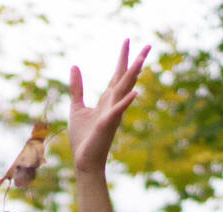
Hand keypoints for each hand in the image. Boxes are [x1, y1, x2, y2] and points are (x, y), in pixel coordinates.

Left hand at [68, 39, 149, 174]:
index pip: (117, 75)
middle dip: (136, 62)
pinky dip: (125, 102)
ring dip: (133, 75)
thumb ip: (77, 88)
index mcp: (107, 100)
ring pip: (124, 90)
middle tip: (148, 44)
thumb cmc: (83, 137)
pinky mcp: (107, 125)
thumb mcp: (77, 107)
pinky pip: (117, 111)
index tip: (127, 41)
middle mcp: (113, 104)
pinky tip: (135, 93)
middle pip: (126, 79)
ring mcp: (112, 113)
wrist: (84, 160)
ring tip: (142, 59)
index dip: (122, 58)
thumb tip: (74, 66)